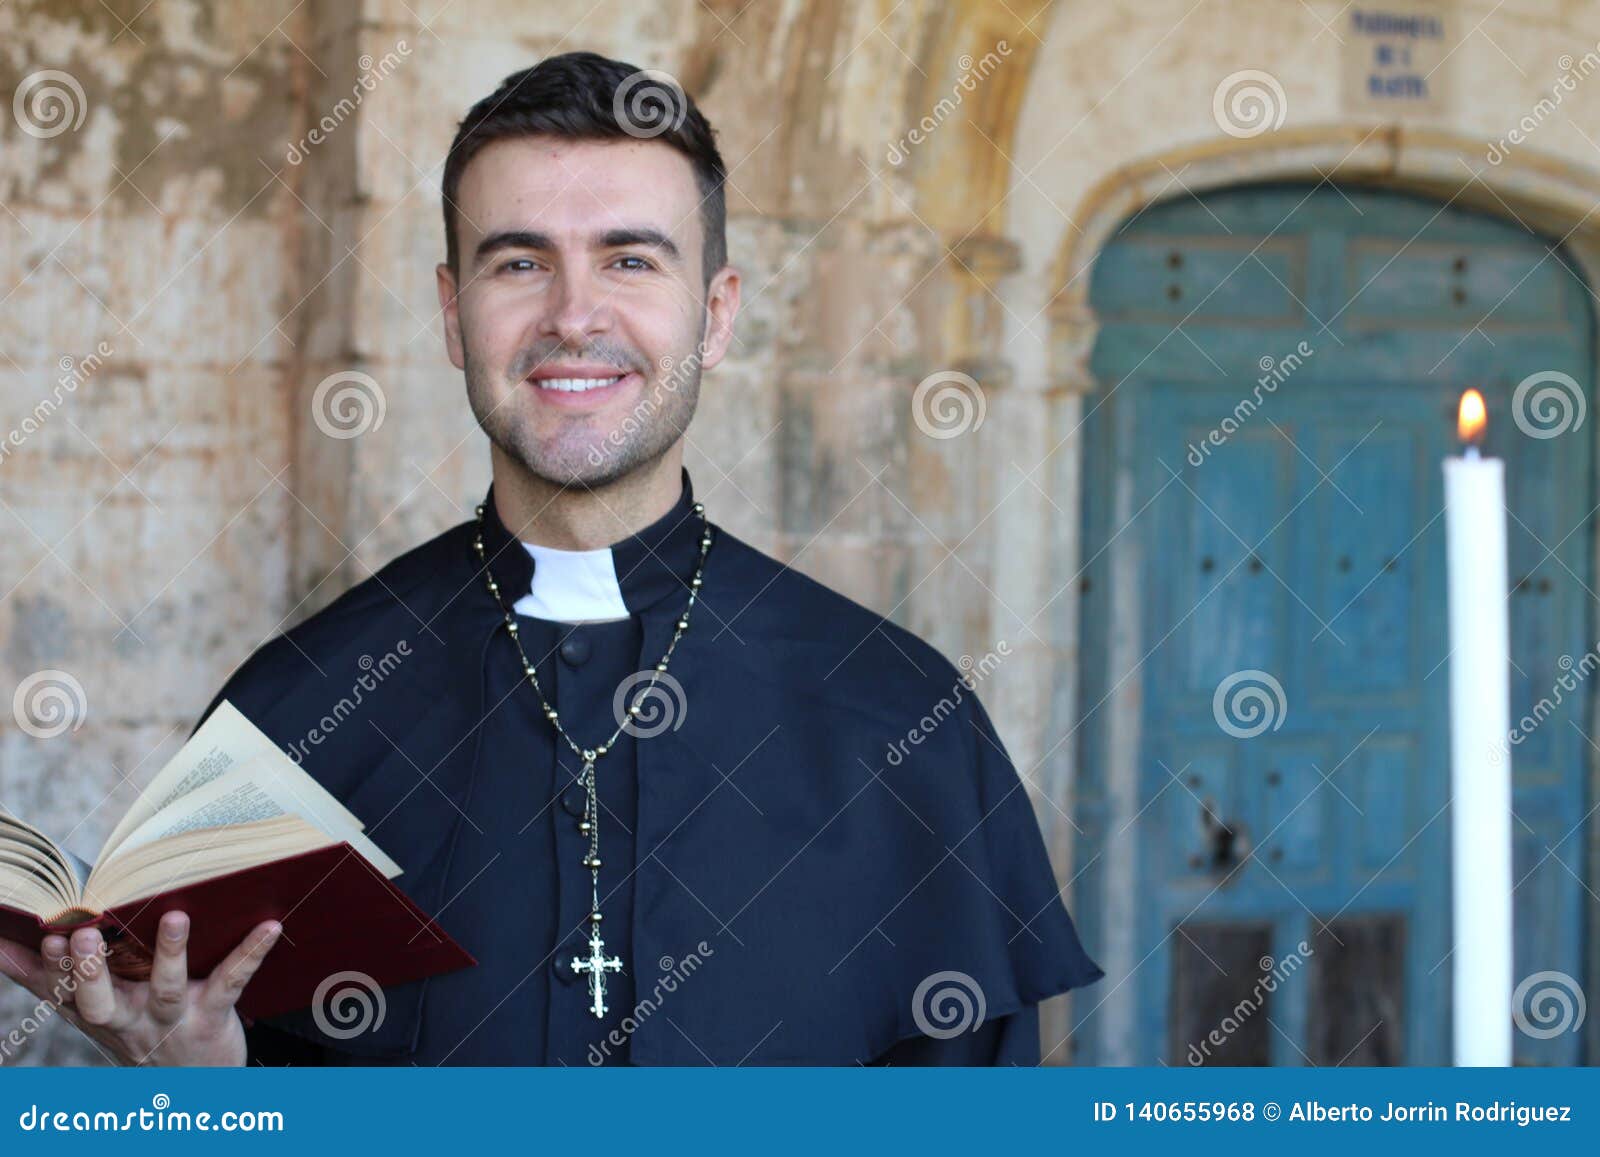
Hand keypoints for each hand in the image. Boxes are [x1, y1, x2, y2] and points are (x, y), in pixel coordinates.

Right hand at [0, 911, 281, 1065]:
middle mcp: (130, 1019)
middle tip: (80, 934)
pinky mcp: (213, 1015)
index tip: (46, 933)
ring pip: (167, 988)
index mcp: (99, 1013)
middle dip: (89, 969)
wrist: (195, 1086)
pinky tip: (269, 926)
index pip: (66, 992)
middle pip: (102, 1001)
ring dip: (171, 952)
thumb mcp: (89, 1011)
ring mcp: (172, 1018)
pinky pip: (233, 980)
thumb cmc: (138, 1030)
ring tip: (176, 916)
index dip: (54, 968)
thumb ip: (46, 979)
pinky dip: (252, 952)